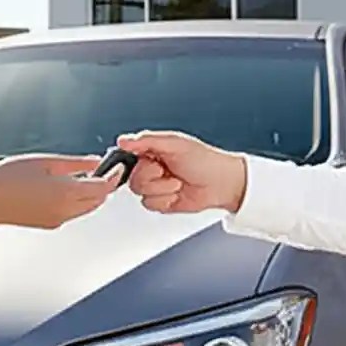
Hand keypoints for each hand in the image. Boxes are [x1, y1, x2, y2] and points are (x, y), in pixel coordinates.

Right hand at [0, 154, 122, 228]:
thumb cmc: (7, 179)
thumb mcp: (45, 161)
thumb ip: (75, 163)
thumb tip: (95, 161)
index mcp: (67, 193)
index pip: (103, 188)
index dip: (113, 177)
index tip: (117, 167)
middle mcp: (66, 211)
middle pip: (98, 201)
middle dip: (103, 186)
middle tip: (102, 168)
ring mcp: (58, 220)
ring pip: (87, 208)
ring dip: (90, 194)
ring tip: (81, 175)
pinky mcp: (50, 224)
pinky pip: (73, 212)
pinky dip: (77, 201)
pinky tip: (64, 187)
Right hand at [116, 131, 245, 214]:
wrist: (222, 184)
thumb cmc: (205, 160)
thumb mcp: (175, 144)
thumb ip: (147, 141)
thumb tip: (123, 140)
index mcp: (153, 150)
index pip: (129, 157)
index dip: (136, 162)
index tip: (150, 162)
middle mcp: (152, 168)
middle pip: (133, 178)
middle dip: (153, 177)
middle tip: (168, 171)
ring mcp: (156, 186)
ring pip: (141, 193)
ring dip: (162, 189)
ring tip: (178, 183)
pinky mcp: (161, 202)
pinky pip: (150, 205)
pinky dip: (165, 200)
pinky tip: (178, 194)